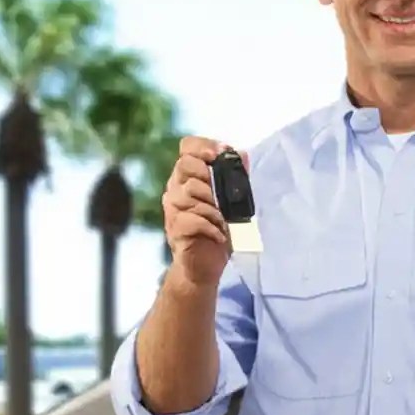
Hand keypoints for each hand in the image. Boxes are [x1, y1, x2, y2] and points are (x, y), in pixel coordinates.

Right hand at [163, 136, 247, 286]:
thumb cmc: (220, 230)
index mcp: (189, 177)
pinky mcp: (175, 228)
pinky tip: (220, 234)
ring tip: (224, 220)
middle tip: (222, 197)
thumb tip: (242, 153)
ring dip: (214, 205)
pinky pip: (192, 218)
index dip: (204, 147)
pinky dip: (211, 226)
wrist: (205, 267)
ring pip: (190, 191)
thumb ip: (237, 178)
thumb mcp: (233, 202)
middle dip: (210, 177)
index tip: (221, 155)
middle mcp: (176, 188)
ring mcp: (172, 208)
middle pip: (185, 165)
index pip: (187, 147)